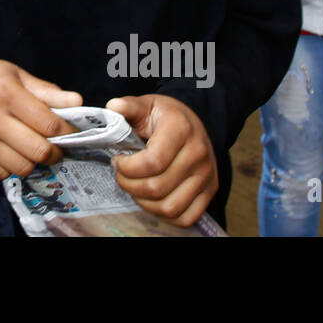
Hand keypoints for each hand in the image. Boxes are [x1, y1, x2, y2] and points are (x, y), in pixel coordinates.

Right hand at [0, 60, 82, 179]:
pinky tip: (9, 152)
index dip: (67, 131)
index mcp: (6, 93)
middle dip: (54, 152)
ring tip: (30, 149)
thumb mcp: (18, 76)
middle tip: (54, 148)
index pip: (49, 124)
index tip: (70, 132)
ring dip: (32, 161)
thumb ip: (48, 91)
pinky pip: (1, 174)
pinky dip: (10, 167)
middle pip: (38, 151)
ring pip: (21, 167)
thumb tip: (77, 102)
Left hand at [106, 94, 217, 226]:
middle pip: (157, 187)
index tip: (117, 160)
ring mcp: (207, 175)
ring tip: (134, 187)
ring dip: (144, 202)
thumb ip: (128, 106)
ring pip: (169, 207)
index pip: (152, 162)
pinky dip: (163, 215)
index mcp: (181, 129)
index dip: (127, 167)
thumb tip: (113, 106)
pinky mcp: (210, 190)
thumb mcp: (146, 105)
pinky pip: (185, 217)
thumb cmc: (164, 116)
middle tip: (120, 175)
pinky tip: (150, 199)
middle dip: (129, 185)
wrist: (191, 122)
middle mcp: (198, 153)